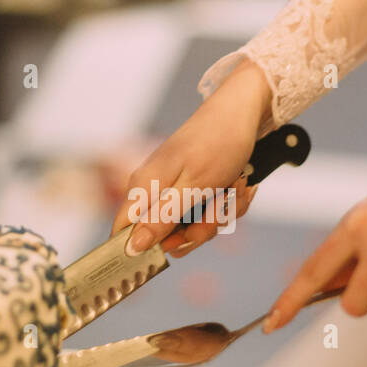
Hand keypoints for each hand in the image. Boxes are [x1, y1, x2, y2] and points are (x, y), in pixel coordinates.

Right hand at [111, 61, 270, 256]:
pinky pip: (209, 213)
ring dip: (219, 214)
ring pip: (193, 227)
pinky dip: (227, 203)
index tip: (167, 253)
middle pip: (166, 237)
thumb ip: (160, 219)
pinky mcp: (195, 189)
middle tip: (216, 210)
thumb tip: (131, 248)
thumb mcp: (192, 188)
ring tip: (232, 188)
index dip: (139, 250)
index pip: (122, 231)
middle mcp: (156, 190)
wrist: (244, 113)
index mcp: (144, 187)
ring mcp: (176, 190)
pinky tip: (237, 183)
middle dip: (198, 230)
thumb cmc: (217, 144)